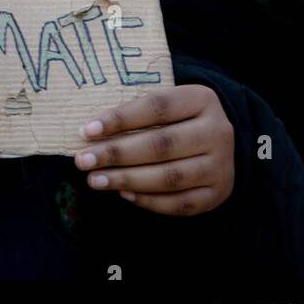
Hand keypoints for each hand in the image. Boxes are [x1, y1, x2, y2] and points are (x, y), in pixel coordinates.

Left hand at [74, 85, 234, 214]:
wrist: (218, 142)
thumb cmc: (179, 118)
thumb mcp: (167, 104)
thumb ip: (137, 114)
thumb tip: (91, 132)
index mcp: (203, 99)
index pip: (156, 107)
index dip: (120, 119)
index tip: (87, 130)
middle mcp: (217, 132)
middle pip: (161, 145)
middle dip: (117, 154)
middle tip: (83, 160)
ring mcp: (221, 166)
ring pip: (169, 177)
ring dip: (127, 179)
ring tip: (95, 179)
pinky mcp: (217, 194)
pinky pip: (179, 203)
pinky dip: (148, 200)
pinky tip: (123, 193)